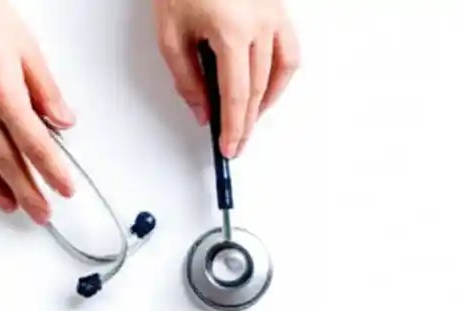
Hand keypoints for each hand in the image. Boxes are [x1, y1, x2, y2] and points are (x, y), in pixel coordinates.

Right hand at [0, 0, 75, 223]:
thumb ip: (46, 89)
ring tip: (15, 208)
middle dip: (29, 192)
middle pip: (8, 162)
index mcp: (3, 92)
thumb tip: (63, 119)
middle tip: (43, 213)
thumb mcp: (26, 47)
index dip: (52, 170)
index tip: (65, 187)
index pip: (35, 143)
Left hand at [153, 0, 299, 157]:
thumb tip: (203, 111)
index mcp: (232, 31)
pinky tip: (267, 89)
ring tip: (249, 120)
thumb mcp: (171, 36)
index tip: (229, 146)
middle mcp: (260, 22)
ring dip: (265, 103)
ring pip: (279, 72)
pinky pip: (289, 50)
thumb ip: (187, 80)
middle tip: (235, 142)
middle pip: (258, 88)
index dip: (234, 126)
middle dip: (246, 121)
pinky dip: (280, 75)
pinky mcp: (278, 9)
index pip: (237, 94)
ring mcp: (274, 14)